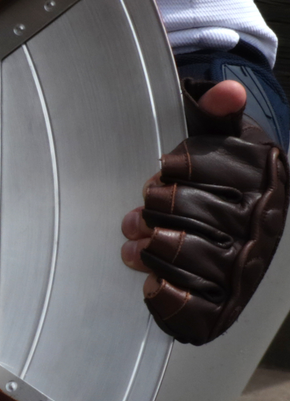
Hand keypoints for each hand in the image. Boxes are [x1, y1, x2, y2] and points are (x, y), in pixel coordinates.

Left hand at [121, 79, 288, 343]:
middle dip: (157, 208)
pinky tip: (150, 281)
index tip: (165, 168)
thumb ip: (219, 110)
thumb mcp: (220, 136)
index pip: (213, 172)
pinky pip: (194, 308)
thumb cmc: (219, 174)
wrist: (233, 214)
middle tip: (142, 209)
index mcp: (265, 182)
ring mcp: (243, 268)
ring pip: (191, 258)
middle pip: (198, 216)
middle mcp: (260, 227)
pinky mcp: (221, 303)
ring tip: (136, 240)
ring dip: (152, 248)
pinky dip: (165, 295)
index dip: (177, 170)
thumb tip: (226, 92)